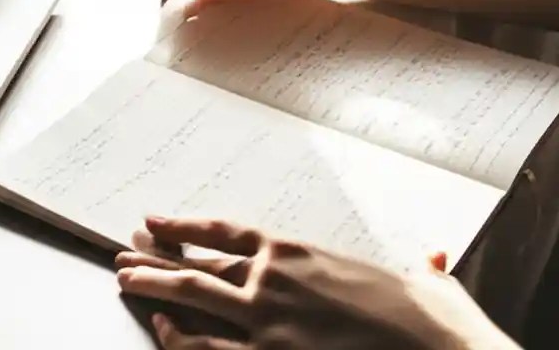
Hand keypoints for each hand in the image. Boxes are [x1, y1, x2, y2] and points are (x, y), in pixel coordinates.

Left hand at [115, 216, 518, 349]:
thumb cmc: (435, 325)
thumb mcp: (425, 284)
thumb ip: (416, 269)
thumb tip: (433, 259)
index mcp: (300, 253)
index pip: (226, 232)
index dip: (186, 226)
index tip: (155, 221)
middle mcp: (273, 282)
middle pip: (197, 265)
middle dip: (155, 259)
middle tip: (122, 253)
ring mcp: (267, 324)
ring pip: (192, 301)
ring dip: (154, 291)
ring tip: (124, 283)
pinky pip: (209, 348)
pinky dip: (180, 338)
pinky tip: (160, 330)